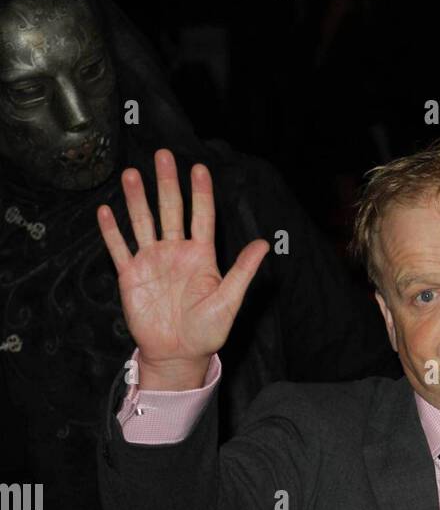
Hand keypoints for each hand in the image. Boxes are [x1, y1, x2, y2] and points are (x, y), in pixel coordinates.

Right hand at [96, 148, 268, 384]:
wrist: (178, 355)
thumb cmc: (207, 331)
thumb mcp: (229, 301)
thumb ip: (243, 271)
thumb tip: (264, 244)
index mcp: (200, 255)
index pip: (202, 216)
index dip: (201, 193)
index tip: (199, 168)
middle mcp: (175, 252)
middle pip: (170, 210)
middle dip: (167, 183)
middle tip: (163, 155)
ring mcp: (151, 261)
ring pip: (143, 222)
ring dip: (137, 199)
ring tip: (131, 175)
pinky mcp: (131, 276)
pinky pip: (119, 249)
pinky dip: (112, 232)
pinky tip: (106, 212)